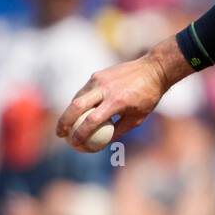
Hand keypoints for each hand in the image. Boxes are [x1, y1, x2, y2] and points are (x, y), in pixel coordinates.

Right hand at [55, 54, 170, 151]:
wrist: (154, 69)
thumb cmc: (148, 97)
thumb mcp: (138, 118)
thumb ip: (119, 131)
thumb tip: (101, 145)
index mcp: (117, 101)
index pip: (92, 121)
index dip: (80, 134)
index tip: (74, 144)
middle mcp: (105, 89)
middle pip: (76, 106)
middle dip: (64, 122)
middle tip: (60, 135)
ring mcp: (100, 79)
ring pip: (77, 97)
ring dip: (69, 112)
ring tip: (65, 125)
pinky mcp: (98, 75)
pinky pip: (84, 91)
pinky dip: (78, 102)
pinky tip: (76, 112)